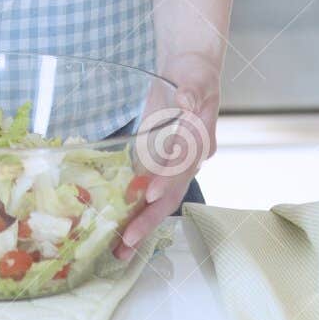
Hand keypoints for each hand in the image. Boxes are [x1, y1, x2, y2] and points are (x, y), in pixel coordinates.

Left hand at [114, 55, 219, 259]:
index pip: (184, 165)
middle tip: (128, 241)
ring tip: (119, 250)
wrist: (190, 69)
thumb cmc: (195, 72)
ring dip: (140, 223)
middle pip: (170, 194)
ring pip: (159, 199)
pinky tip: (117, 225)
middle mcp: (190, 158)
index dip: (167, 181)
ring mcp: (175, 163)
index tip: (149, 194)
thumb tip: (188, 100)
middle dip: (149, 219)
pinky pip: (148, 189)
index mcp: (201, 140)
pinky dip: (134, 208)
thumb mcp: (196, 78)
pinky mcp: (159, 161)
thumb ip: (192, 91)